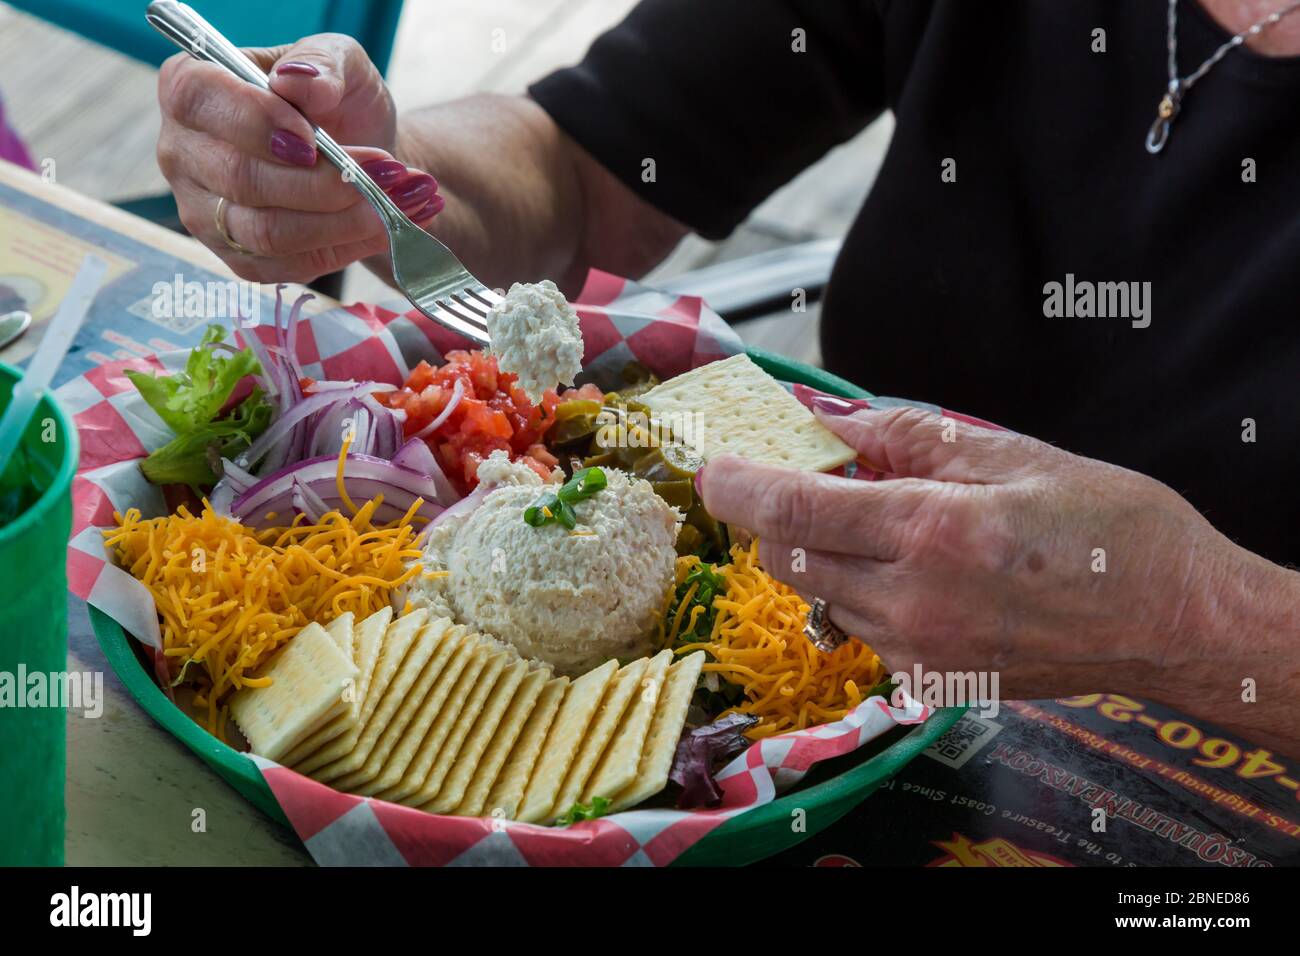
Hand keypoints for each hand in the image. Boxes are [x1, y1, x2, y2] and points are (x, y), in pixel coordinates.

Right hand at [157, 34, 441, 282]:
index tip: (315, 139)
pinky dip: (344, 248)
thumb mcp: (340, 60)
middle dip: (322, 182)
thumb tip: (299, 81)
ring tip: (392, 202)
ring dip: (341, 221)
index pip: (200, 101)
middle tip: (384, 174)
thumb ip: (320, 63)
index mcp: (191, 87)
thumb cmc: (339, 101)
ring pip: (266, 232)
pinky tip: (381, 228)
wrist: (362, 154)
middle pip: (240, 179)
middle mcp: (182, 153)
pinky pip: (288, 266)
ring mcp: (204, 213)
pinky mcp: (239, 258)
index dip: (257, 123)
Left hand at [695, 403, 1297, 726]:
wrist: (1174, 623)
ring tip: (876, 521)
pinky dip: (860, 592)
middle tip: (795, 482)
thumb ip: (907, 437)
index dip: (735, 487)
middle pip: (787, 561)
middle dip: (772, 519)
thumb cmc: (1111, 529)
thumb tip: (829, 417)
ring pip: (820, 597)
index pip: (792, 512)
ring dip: (821, 555)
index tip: (710, 466)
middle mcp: (911, 601)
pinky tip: (911, 571)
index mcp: (930, 532)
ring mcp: (919, 650)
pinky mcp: (932, 680)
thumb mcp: (1012, 455)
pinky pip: (862, 630)